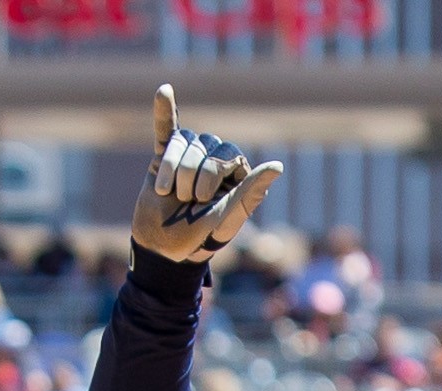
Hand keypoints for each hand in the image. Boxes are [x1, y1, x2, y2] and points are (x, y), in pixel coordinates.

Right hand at [130, 85, 283, 267]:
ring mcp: (188, 157)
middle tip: (187, 202)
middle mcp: (214, 160)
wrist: (163, 248)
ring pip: (183, 142)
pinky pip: (166, 129)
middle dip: (191, 174)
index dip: (212, 173)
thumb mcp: (227, 216)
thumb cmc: (201, 237)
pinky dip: (163, 111)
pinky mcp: (164, 157)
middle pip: (204, 145)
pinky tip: (164, 91)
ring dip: (174, 169)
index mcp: (235, 172)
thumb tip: (278, 166)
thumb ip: (250, 191)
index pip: (227, 153)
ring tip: (171, 195)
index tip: (203, 200)